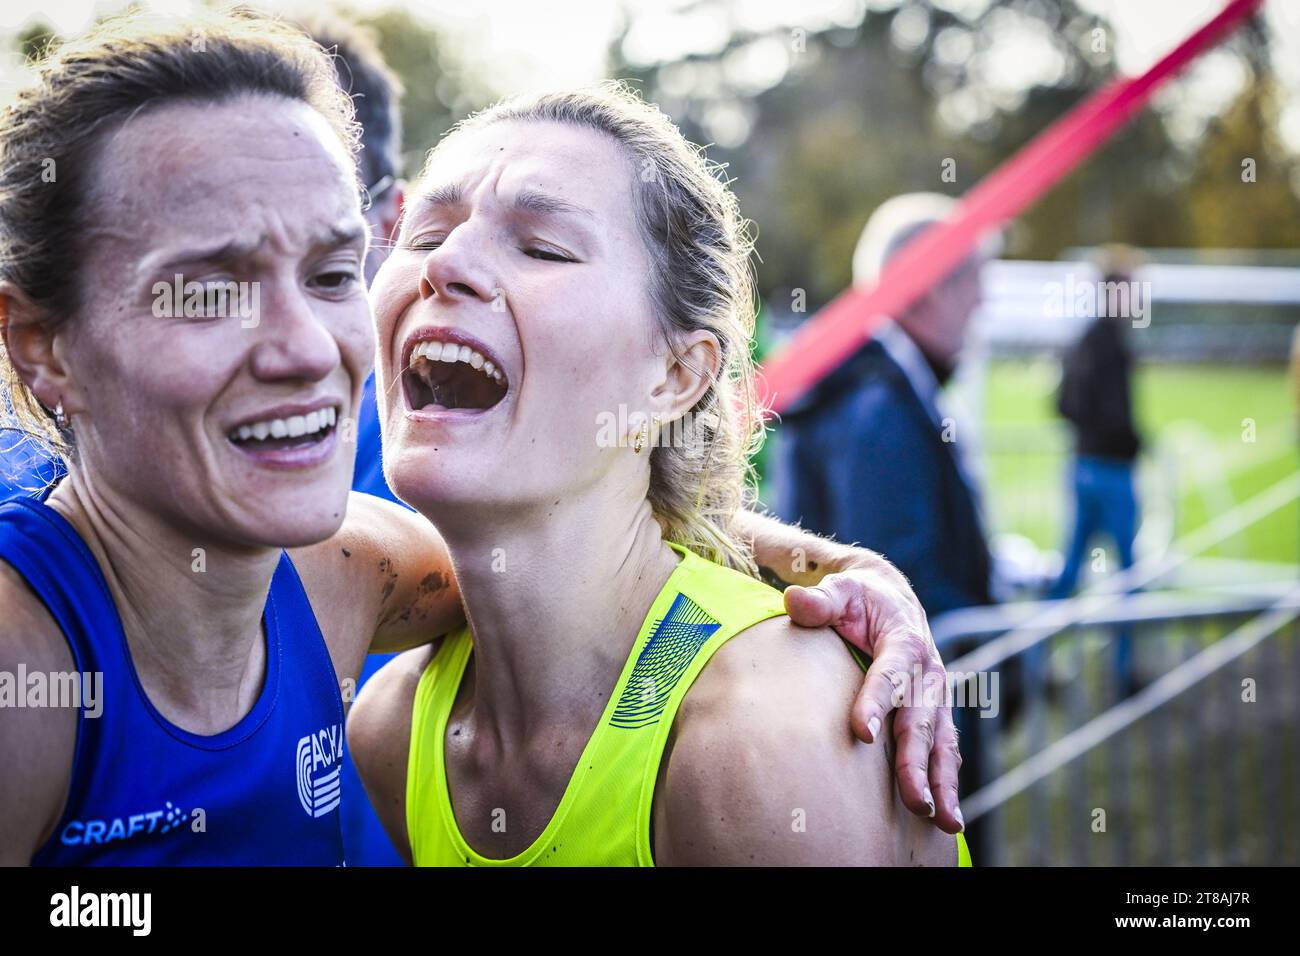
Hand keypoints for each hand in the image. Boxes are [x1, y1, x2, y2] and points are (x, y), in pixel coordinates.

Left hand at [783, 563, 963, 834]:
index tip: (861, 732)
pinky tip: (944, 819)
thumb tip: (794, 599)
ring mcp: (935, 697)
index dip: (877, 702)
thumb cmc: (858, 597)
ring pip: (941, 743)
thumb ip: (820, 599)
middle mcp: (928, 673)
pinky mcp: (935, 714)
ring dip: (942, 782)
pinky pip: (944, 751)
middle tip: (912, 798)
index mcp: (905, 641)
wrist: (890, 597)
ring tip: (941, 820)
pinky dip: (947, 782)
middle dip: (916, 761)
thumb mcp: (840, 589)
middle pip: (921, 720)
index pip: (890, 674)